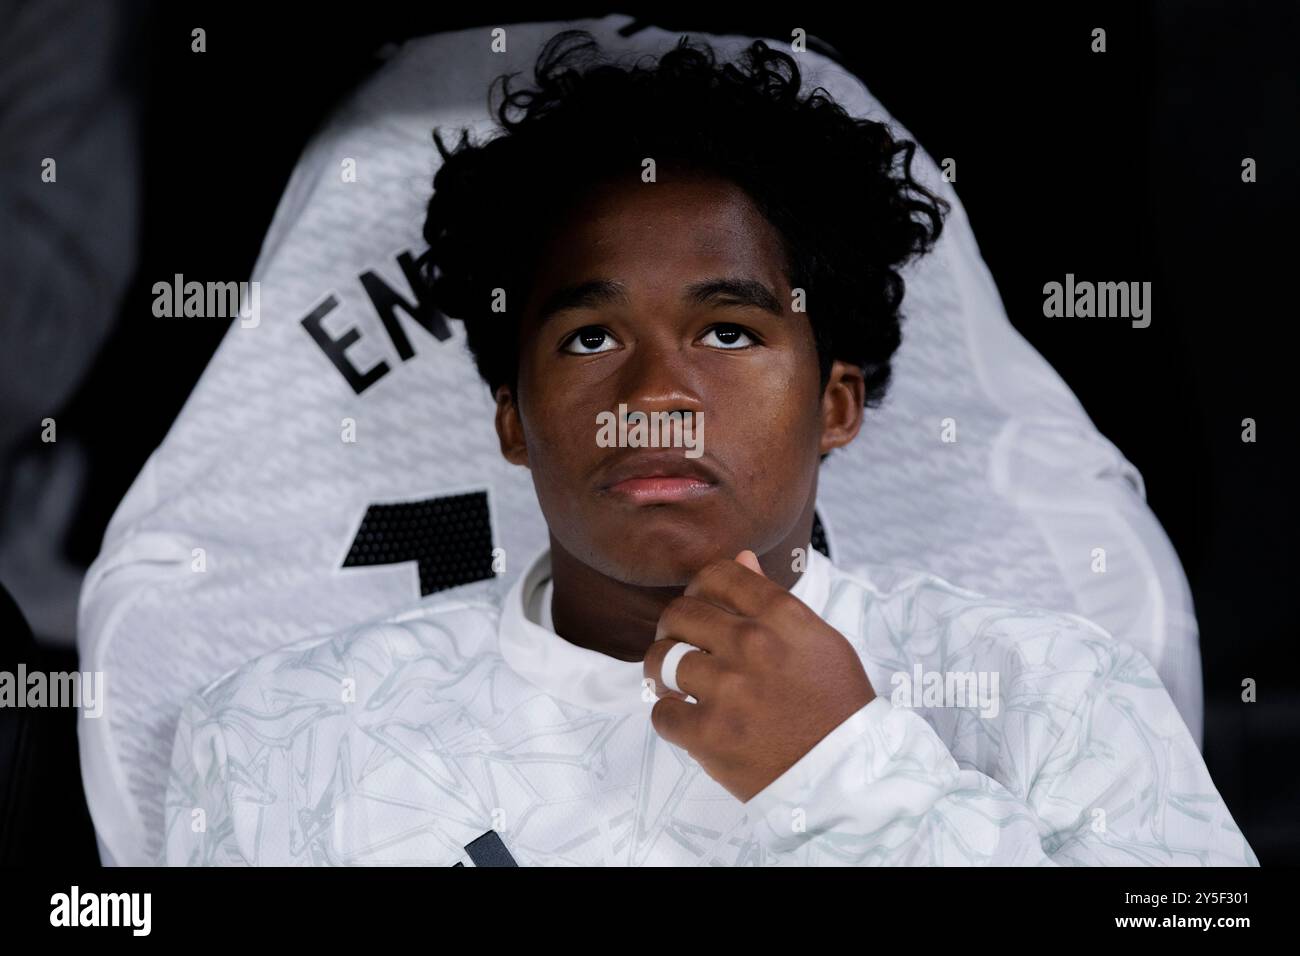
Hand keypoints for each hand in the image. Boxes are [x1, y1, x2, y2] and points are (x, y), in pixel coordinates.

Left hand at [643, 549, 875, 802]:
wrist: (845, 773)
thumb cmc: (835, 706)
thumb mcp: (817, 640)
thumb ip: (772, 598)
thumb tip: (741, 557)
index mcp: (782, 617)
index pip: (717, 575)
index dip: (700, 589)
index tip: (701, 608)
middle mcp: (752, 645)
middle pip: (679, 613)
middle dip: (672, 628)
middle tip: (680, 646)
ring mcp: (728, 690)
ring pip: (660, 659)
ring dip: (661, 671)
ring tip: (673, 683)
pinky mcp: (709, 734)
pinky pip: (661, 713)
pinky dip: (668, 716)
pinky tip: (686, 719)